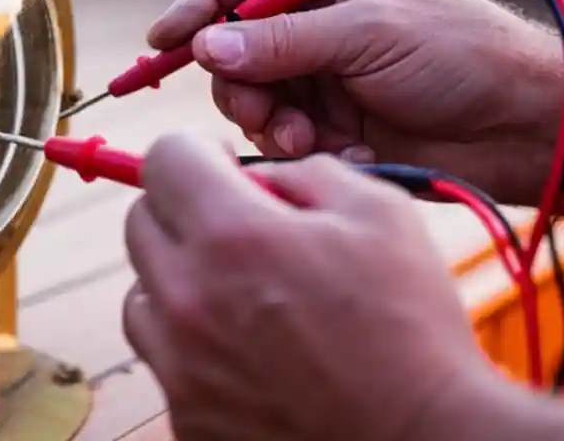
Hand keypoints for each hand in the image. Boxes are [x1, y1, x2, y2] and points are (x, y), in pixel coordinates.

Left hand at [123, 132, 499, 440]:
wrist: (423, 438)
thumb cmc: (409, 327)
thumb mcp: (380, 212)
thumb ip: (305, 173)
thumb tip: (259, 176)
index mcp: (234, 237)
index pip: (163, 158)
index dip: (196, 151)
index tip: (222, 167)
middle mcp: (189, 300)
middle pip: (140, 222)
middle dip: (184, 209)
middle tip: (238, 227)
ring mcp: (181, 367)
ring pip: (142, 294)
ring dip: (180, 279)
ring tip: (244, 295)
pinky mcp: (187, 417)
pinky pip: (164, 358)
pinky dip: (192, 343)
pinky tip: (250, 349)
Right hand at [148, 0, 561, 205]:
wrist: (523, 126)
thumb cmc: (460, 54)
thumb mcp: (368, 34)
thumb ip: (284, 42)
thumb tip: (206, 45)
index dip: (200, 7)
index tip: (162, 42)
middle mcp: (321, 25)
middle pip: (237, 48)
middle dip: (241, 83)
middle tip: (263, 111)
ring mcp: (326, 78)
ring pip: (256, 100)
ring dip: (272, 122)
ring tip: (309, 140)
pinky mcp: (336, 128)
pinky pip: (288, 139)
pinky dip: (306, 150)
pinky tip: (348, 153)